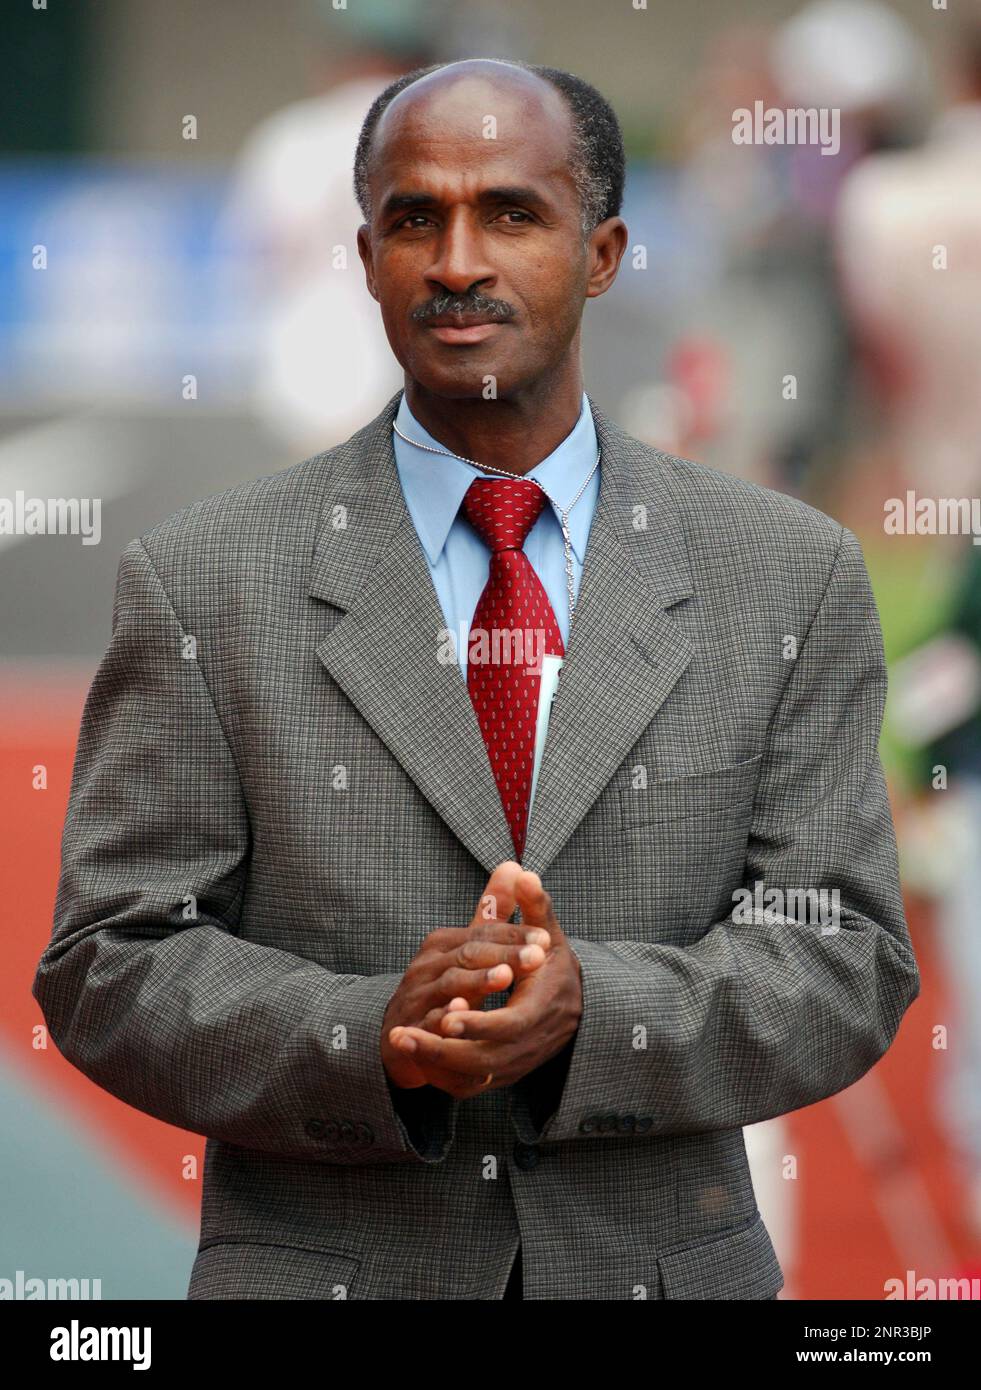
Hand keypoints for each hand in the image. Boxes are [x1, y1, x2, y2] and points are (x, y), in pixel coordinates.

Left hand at [390, 870, 581, 1095]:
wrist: (567, 1011)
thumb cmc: (552, 967)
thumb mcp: (549, 936)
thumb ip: (534, 905)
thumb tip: (518, 871)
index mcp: (539, 1011)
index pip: (508, 1027)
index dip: (477, 1024)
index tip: (445, 1013)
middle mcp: (527, 1045)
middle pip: (482, 1060)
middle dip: (440, 1049)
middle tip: (401, 1034)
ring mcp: (513, 1065)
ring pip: (471, 1078)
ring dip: (433, 1062)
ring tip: (399, 1039)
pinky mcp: (499, 1076)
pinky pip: (466, 1085)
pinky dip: (440, 1075)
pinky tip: (413, 1055)